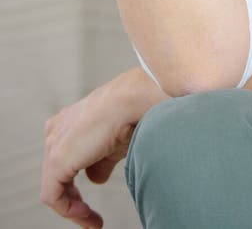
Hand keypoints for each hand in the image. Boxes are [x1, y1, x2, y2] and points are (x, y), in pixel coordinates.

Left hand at [40, 75, 142, 227]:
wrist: (131, 101)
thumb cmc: (129, 113)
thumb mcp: (113, 145)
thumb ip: (100, 164)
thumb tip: (95, 180)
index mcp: (68, 122)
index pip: (65, 161)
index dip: (76, 186)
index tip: (91, 205)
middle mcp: (57, 130)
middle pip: (57, 174)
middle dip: (73, 199)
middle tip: (91, 218)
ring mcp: (54, 143)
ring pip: (54, 186)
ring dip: (72, 208)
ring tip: (92, 221)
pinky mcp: (56, 160)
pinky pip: (53, 195)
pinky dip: (68, 210)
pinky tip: (86, 215)